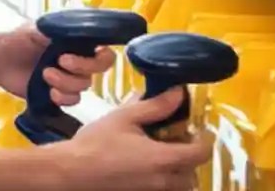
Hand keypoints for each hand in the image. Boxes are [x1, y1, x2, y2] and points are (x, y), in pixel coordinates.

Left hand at [0, 25, 115, 105]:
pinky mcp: (58, 93)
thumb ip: (55, 29)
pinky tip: (50, 92)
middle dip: (82, 67)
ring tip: (45, 74)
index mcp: (76, 42)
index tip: (85, 52)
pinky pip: (72, 100)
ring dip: (66, 82)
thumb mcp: (35, 29)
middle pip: (98, 69)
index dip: (101, 55)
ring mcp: (68, 77)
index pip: (103, 50)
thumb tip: (70, 28)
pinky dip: (63, 97)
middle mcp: (77, 59)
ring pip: (83, 86)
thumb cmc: (16, 40)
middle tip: (61, 61)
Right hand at [58, 87, 209, 190]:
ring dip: (177, 173)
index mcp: (163, 159)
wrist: (70, 172)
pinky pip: (160, 190)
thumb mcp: (125, 117)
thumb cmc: (96, 143)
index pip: (201, 154)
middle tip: (176, 141)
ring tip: (160, 156)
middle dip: (189, 159)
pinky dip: (161, 181)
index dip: (204, 141)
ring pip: (177, 187)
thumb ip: (156, 106)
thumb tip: (179, 93)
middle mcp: (162, 181)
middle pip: (192, 175)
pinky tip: (144, 167)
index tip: (198, 130)